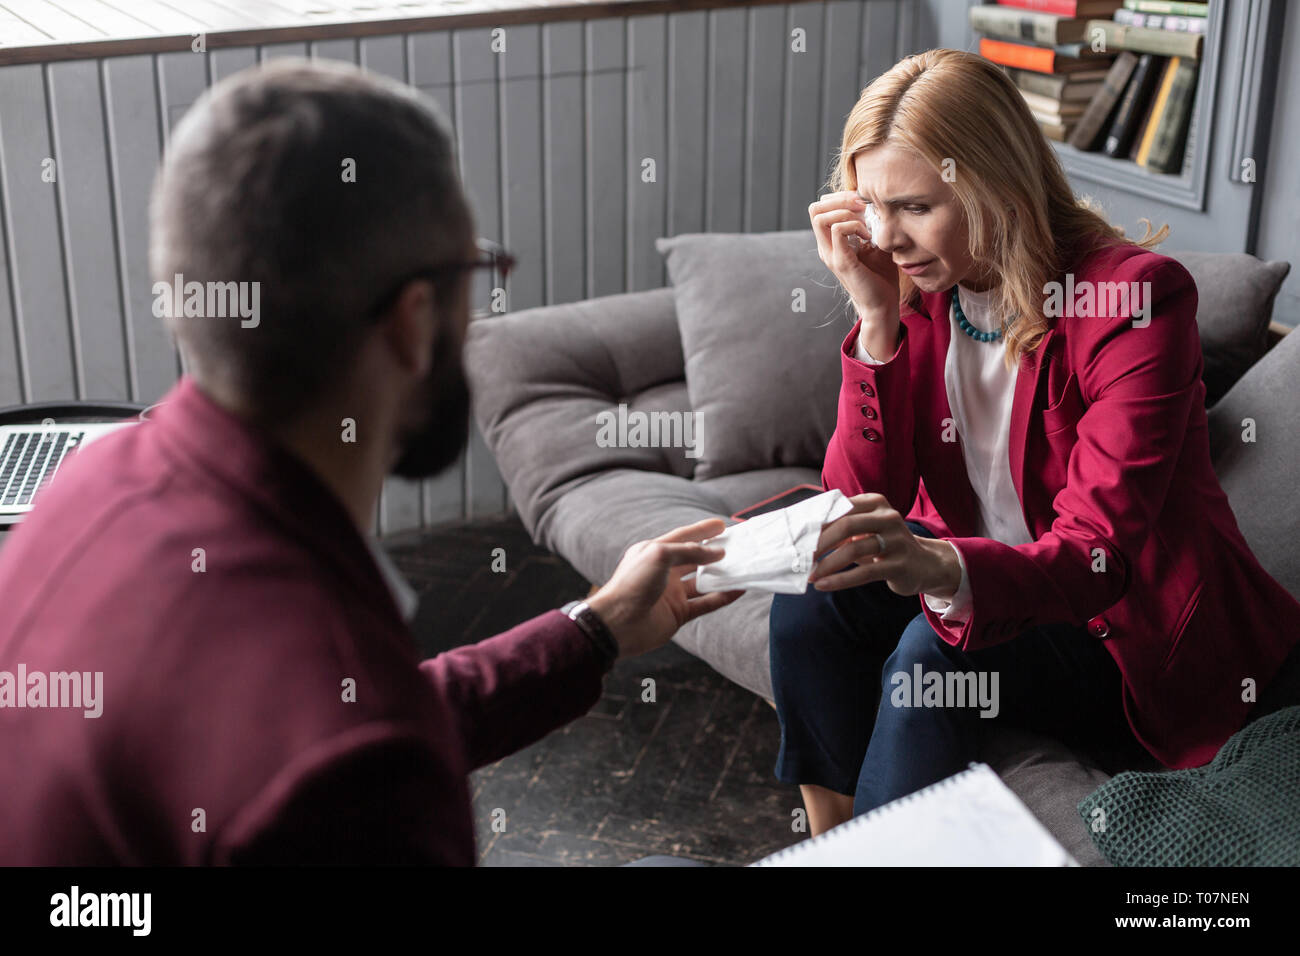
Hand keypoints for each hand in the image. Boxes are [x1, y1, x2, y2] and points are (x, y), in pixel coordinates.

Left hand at [587, 518, 743, 658]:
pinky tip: (738, 590)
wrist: (618, 624)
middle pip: (694, 559)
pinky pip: (705, 603)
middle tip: (736, 546)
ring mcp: (671, 593)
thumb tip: (716, 554)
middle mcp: (663, 572)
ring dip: (721, 575)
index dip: (702, 530)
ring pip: (702, 582)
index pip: (683, 537)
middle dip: (714, 553)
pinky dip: (722, 597)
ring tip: (741, 567)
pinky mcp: (678, 613)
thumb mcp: (659, 555)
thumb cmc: (632, 584)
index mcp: (654, 552)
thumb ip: (689, 551)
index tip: (722, 525)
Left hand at [807, 493, 959, 597]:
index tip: (797, 537)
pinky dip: (840, 580)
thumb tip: (801, 531)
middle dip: (820, 542)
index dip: (817, 522)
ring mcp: (896, 540)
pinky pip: (865, 572)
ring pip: (854, 549)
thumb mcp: (865, 528)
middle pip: (846, 525)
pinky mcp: (899, 565)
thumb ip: (840, 523)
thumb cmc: (883, 544)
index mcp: (875, 502)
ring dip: (827, 564)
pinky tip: (823, 585)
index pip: (840, 507)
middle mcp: (888, 517)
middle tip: (800, 557)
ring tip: (809, 574)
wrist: (924, 564)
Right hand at [808, 190, 900, 320]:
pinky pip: (837, 230)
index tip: (862, 205)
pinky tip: (869, 237)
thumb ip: (872, 222)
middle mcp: (826, 247)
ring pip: (821, 217)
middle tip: (862, 208)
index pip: (821, 208)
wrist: (882, 305)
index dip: (840, 199)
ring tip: (865, 223)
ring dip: (846, 212)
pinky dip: (855, 226)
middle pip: (815, 209)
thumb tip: (877, 202)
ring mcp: (831, 255)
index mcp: (831, 242)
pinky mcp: (841, 262)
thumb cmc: (881, 275)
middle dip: (840, 200)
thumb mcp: (877, 242)